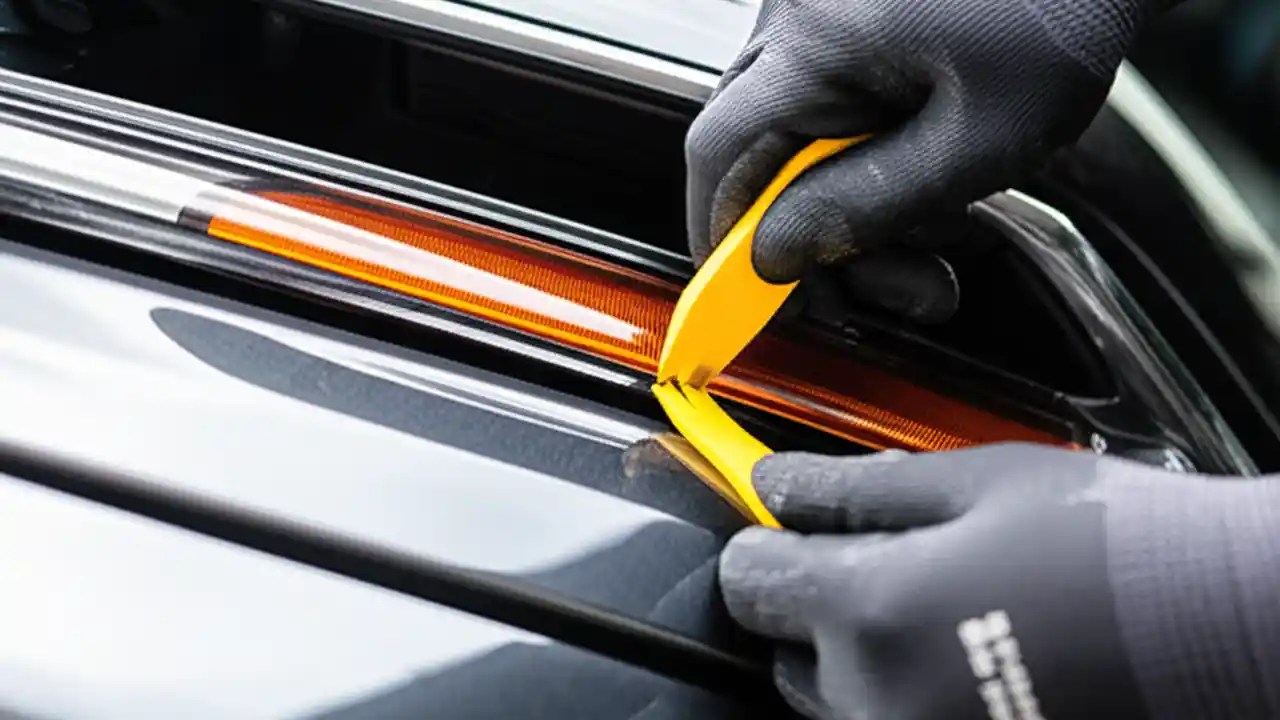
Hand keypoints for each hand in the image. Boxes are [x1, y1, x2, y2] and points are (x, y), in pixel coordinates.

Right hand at [686, 0, 1157, 322]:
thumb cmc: (1064, 19)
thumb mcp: (973, 143)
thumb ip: (865, 204)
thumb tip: (774, 256)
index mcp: (818, 41)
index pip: (718, 152)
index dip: (720, 234)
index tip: (752, 298)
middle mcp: (802, 19)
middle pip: (754, 155)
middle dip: (814, 240)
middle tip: (885, 292)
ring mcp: (826, 16)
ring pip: (798, 142)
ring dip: (855, 210)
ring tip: (942, 239)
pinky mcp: (855, 24)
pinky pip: (833, 112)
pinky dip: (871, 167)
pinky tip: (935, 193)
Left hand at [719, 444, 1161, 718]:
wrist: (1230, 629)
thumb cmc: (1116, 547)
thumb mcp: (976, 483)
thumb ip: (855, 488)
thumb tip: (776, 482)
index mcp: (871, 614)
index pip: (748, 585)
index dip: (764, 548)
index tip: (792, 531)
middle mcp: (880, 702)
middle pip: (786, 653)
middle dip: (820, 607)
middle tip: (898, 565)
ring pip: (839, 703)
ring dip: (866, 659)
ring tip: (951, 611)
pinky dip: (913, 696)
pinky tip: (971, 655)